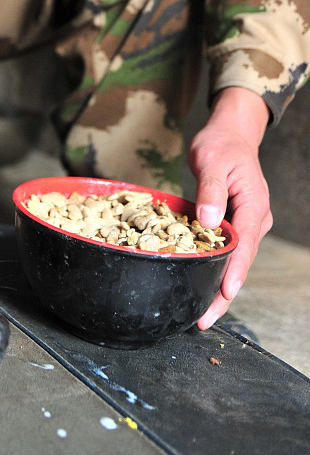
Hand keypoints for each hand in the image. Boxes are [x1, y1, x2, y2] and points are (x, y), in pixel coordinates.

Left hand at [187, 86, 271, 328]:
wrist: (229, 134)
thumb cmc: (221, 144)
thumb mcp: (213, 160)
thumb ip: (211, 190)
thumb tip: (209, 222)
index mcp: (254, 205)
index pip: (245, 246)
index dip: (234, 273)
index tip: (224, 296)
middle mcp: (255, 219)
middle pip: (240, 262)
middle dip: (223, 292)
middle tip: (203, 320)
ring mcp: (246, 223)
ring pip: (233, 260)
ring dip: (217, 284)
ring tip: (199, 313)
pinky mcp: (234, 223)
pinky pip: (225, 250)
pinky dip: (213, 267)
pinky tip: (198, 283)